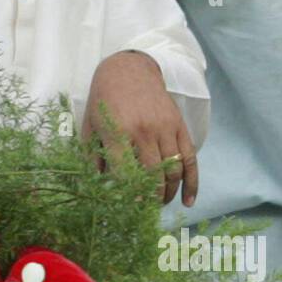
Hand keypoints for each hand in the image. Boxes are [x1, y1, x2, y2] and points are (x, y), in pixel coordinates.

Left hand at [81, 51, 197, 205]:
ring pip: (172, 170)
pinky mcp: (179, 126)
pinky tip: (189, 201)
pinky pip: (190, 159)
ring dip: (168, 193)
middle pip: (153, 176)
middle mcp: (143, 131)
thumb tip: (96, 188)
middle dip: (150, 199)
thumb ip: (92, 157)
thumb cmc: (104, 101)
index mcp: (117, 132)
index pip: (126, 172)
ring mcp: (164, 128)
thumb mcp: (90, 126)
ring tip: (159, 204)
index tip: (130, 211)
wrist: (129, 69)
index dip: (129, 196)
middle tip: (145, 212)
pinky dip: (192, 183)